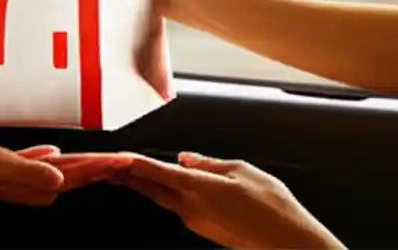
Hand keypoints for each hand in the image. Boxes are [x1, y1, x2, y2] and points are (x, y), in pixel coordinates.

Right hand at [0, 126, 125, 196]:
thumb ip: (30, 170)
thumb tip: (60, 177)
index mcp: (31, 182)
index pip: (76, 175)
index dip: (101, 168)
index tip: (125, 161)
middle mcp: (27, 180)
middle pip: (72, 174)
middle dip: (97, 167)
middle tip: (123, 159)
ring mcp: (15, 173)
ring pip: (57, 169)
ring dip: (79, 163)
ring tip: (100, 158)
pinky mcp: (2, 163)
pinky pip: (34, 161)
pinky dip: (49, 158)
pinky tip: (52, 152)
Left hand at [113, 152, 342, 248]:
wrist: (288, 243)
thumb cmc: (273, 208)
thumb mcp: (243, 171)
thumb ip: (210, 164)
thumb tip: (187, 158)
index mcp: (199, 188)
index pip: (156, 172)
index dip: (133, 162)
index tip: (115, 156)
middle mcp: (192, 208)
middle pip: (152, 189)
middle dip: (128, 176)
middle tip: (108, 165)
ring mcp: (197, 222)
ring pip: (163, 198)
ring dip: (145, 185)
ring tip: (127, 172)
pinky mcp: (205, 229)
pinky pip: (179, 207)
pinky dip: (166, 194)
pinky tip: (164, 186)